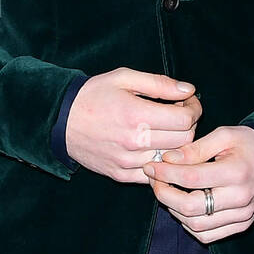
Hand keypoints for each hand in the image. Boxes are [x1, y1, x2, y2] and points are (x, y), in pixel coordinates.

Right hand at [65, 67, 201, 183]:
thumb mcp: (124, 78)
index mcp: (137, 115)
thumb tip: (188, 89)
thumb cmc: (93, 95)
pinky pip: (153, 174)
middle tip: (179, 114)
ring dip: (176, 144)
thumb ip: (159, 83)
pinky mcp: (120, 174)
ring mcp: (127, 161)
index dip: (194, 109)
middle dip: (189, 125)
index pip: (185, 120)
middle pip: (184, 140)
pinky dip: (160, 161)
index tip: (188, 102)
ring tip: (165, 130)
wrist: (59, 121)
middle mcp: (134, 141)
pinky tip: (153, 146)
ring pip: (171, 158)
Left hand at [144, 125, 253, 242]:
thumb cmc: (251, 143)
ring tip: (167, 192)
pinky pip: (208, 236)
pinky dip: (190, 225)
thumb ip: (195, 148)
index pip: (190, 179)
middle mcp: (239, 198)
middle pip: (189, 207)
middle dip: (164, 194)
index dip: (165, 174)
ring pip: (196, 225)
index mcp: (235, 172)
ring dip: (174, 210)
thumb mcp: (224, 135)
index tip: (151, 166)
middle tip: (155, 181)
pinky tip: (184, 208)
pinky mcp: (242, 225)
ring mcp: (242, 216)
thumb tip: (167, 159)